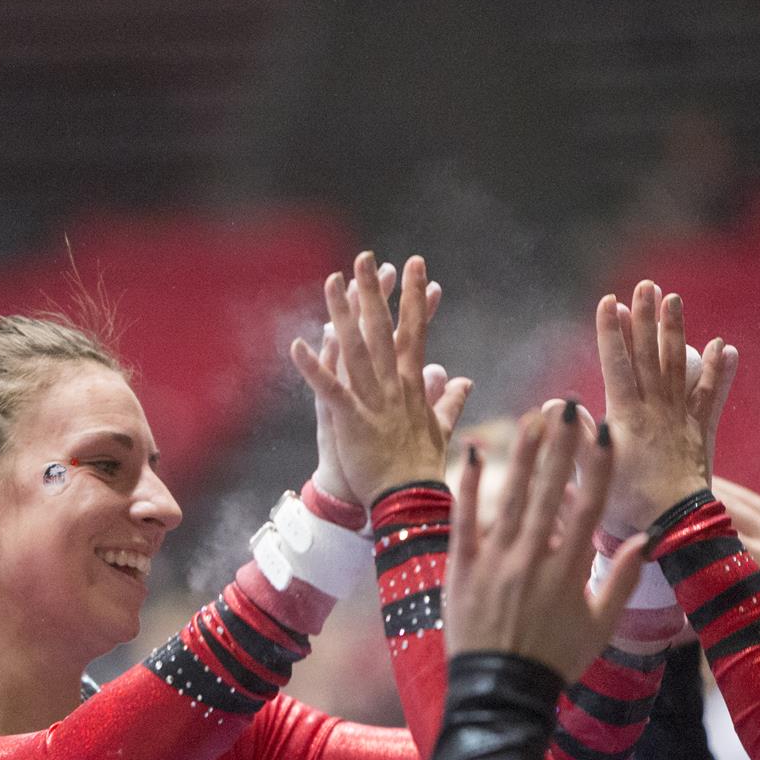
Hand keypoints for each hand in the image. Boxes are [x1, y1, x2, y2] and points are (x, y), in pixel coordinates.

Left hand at [292, 252, 471, 504]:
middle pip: (382, 330)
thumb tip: (463, 381)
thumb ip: (450, 402)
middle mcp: (393, 386)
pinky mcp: (351, 420)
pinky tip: (296, 345)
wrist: (409, 502)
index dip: (413, 296)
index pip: (415, 330)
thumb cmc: (422, 469)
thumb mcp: (441, 430)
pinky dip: (314, 367)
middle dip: (373, 292)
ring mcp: (372, 401)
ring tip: (331, 281)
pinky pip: (329, 389)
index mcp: (413, 385)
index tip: (414, 265)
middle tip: (364, 257)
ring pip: (355, 349)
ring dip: (342, 314)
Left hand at [449, 402, 645, 681]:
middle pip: (550, 491)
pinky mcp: (463, 567)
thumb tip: (647, 538)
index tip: (605, 432)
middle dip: (559, 446)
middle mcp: (534, 559)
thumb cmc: (555, 662)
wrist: (501, 693)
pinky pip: (465, 519)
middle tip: (565, 407)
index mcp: (570, 570)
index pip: (589, 507)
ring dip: (521, 454)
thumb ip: (621, 579)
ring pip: (511, 497)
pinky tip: (474, 452)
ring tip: (531, 416)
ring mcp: (496, 561)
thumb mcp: (600, 626)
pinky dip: (469, 485)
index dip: (599, 467)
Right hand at [594, 281, 737, 534]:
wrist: (674, 528)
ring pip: (679, 367)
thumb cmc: (627, 505)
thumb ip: (575, 435)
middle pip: (650, 356)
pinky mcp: (702, 433)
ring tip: (675, 300)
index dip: (611, 333)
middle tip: (647, 285)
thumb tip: (556, 401)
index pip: (617, 365)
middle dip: (646, 319)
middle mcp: (657, 411)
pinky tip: (724, 347)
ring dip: (676, 332)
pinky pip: (712, 397)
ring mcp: (682, 420)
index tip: (609, 301)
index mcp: (627, 418)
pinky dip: (718, 372)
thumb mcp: (590, 473)